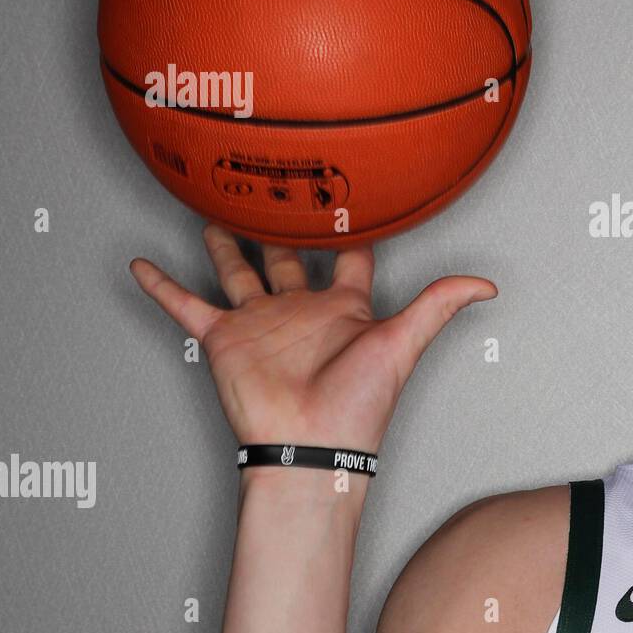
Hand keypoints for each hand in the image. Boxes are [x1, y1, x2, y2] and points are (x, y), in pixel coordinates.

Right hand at [129, 223, 495, 454]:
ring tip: (215, 210)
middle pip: (287, 257)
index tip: (345, 191)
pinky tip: (143, 264)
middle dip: (280, 226)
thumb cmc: (358, 405)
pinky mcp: (225, 339)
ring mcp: (261, 322)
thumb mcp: (404, 342)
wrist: (311, 446)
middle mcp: (301, 310)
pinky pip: (186, 305)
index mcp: (344, 307)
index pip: (348, 257)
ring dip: (225, 244)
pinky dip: (162, 286)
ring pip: (237, 271)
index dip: (350, 228)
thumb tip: (489, 285)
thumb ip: (440, 304)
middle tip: (273, 186)